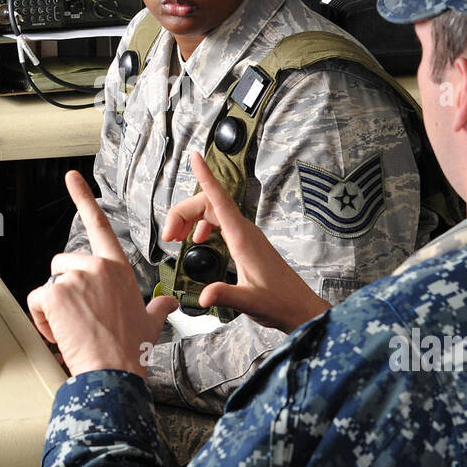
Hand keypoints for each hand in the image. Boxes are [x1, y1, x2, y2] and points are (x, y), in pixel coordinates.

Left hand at [27, 171, 177, 377]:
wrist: (114, 371)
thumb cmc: (131, 349)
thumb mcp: (150, 323)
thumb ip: (158, 307)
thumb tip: (170, 304)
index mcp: (118, 268)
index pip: (99, 225)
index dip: (83, 197)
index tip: (71, 177)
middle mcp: (96, 266)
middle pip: (62, 265)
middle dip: (64, 290)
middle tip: (79, 318)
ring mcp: (75, 278)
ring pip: (48, 286)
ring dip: (54, 309)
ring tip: (73, 330)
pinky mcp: (55, 294)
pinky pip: (37, 302)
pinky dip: (43, 320)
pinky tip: (61, 333)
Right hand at [160, 151, 329, 332]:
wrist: (299, 308)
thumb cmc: (279, 302)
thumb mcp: (250, 302)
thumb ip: (225, 295)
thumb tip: (203, 296)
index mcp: (242, 238)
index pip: (220, 199)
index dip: (206, 176)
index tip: (195, 158)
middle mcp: (244, 231)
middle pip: (209, 203)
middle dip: (183, 212)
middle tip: (168, 235)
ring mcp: (245, 235)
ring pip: (213, 211)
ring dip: (191, 218)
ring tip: (175, 237)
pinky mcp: (246, 243)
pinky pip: (220, 222)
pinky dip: (202, 225)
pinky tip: (196, 239)